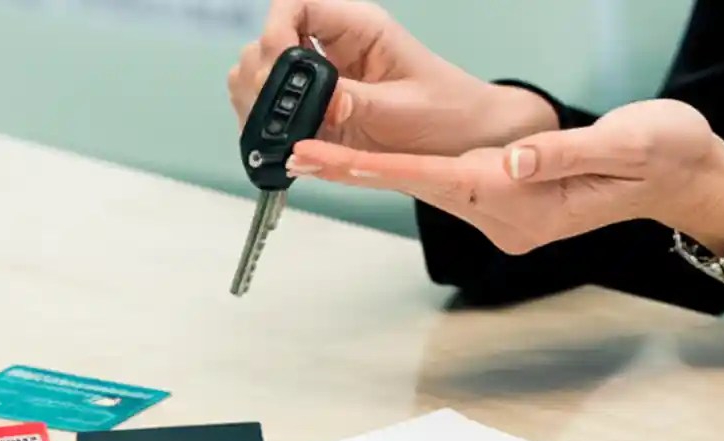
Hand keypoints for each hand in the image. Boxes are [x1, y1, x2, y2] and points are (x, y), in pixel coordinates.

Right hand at [227, 0, 558, 157]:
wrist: (464, 144)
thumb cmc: (447, 113)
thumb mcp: (405, 108)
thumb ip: (359, 103)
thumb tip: (322, 102)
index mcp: (357, 30)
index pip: (297, 5)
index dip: (278, 29)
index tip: (279, 66)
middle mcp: (332, 49)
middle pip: (269, 41)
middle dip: (264, 75)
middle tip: (279, 111)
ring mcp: (319, 81)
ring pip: (260, 74)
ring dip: (259, 102)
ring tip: (279, 131)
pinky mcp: (315, 113)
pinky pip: (272, 112)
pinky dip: (266, 127)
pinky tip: (281, 144)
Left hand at [286, 99, 723, 254]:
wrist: (687, 179)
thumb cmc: (665, 156)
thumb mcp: (626, 146)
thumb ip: (564, 153)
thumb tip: (513, 159)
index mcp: (527, 198)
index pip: (436, 181)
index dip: (377, 167)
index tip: (326, 159)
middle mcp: (509, 213)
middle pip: (417, 187)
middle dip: (355, 169)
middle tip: (294, 152)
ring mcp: (509, 211)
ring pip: (428, 187)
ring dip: (374, 170)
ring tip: (318, 151)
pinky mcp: (513, 199)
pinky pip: (448, 185)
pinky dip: (407, 171)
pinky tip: (378, 157)